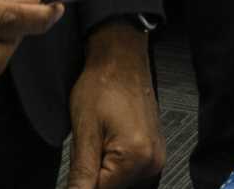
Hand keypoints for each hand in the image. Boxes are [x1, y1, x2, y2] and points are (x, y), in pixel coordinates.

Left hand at [65, 22, 163, 188]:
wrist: (120, 57)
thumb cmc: (103, 82)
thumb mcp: (84, 130)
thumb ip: (81, 173)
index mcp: (137, 157)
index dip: (81, 183)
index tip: (78, 162)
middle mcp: (152, 161)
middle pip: (113, 188)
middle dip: (93, 175)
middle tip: (88, 144)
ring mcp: (155, 156)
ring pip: (119, 181)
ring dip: (103, 168)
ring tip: (98, 137)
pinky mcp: (152, 150)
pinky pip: (128, 169)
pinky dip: (112, 161)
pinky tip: (106, 139)